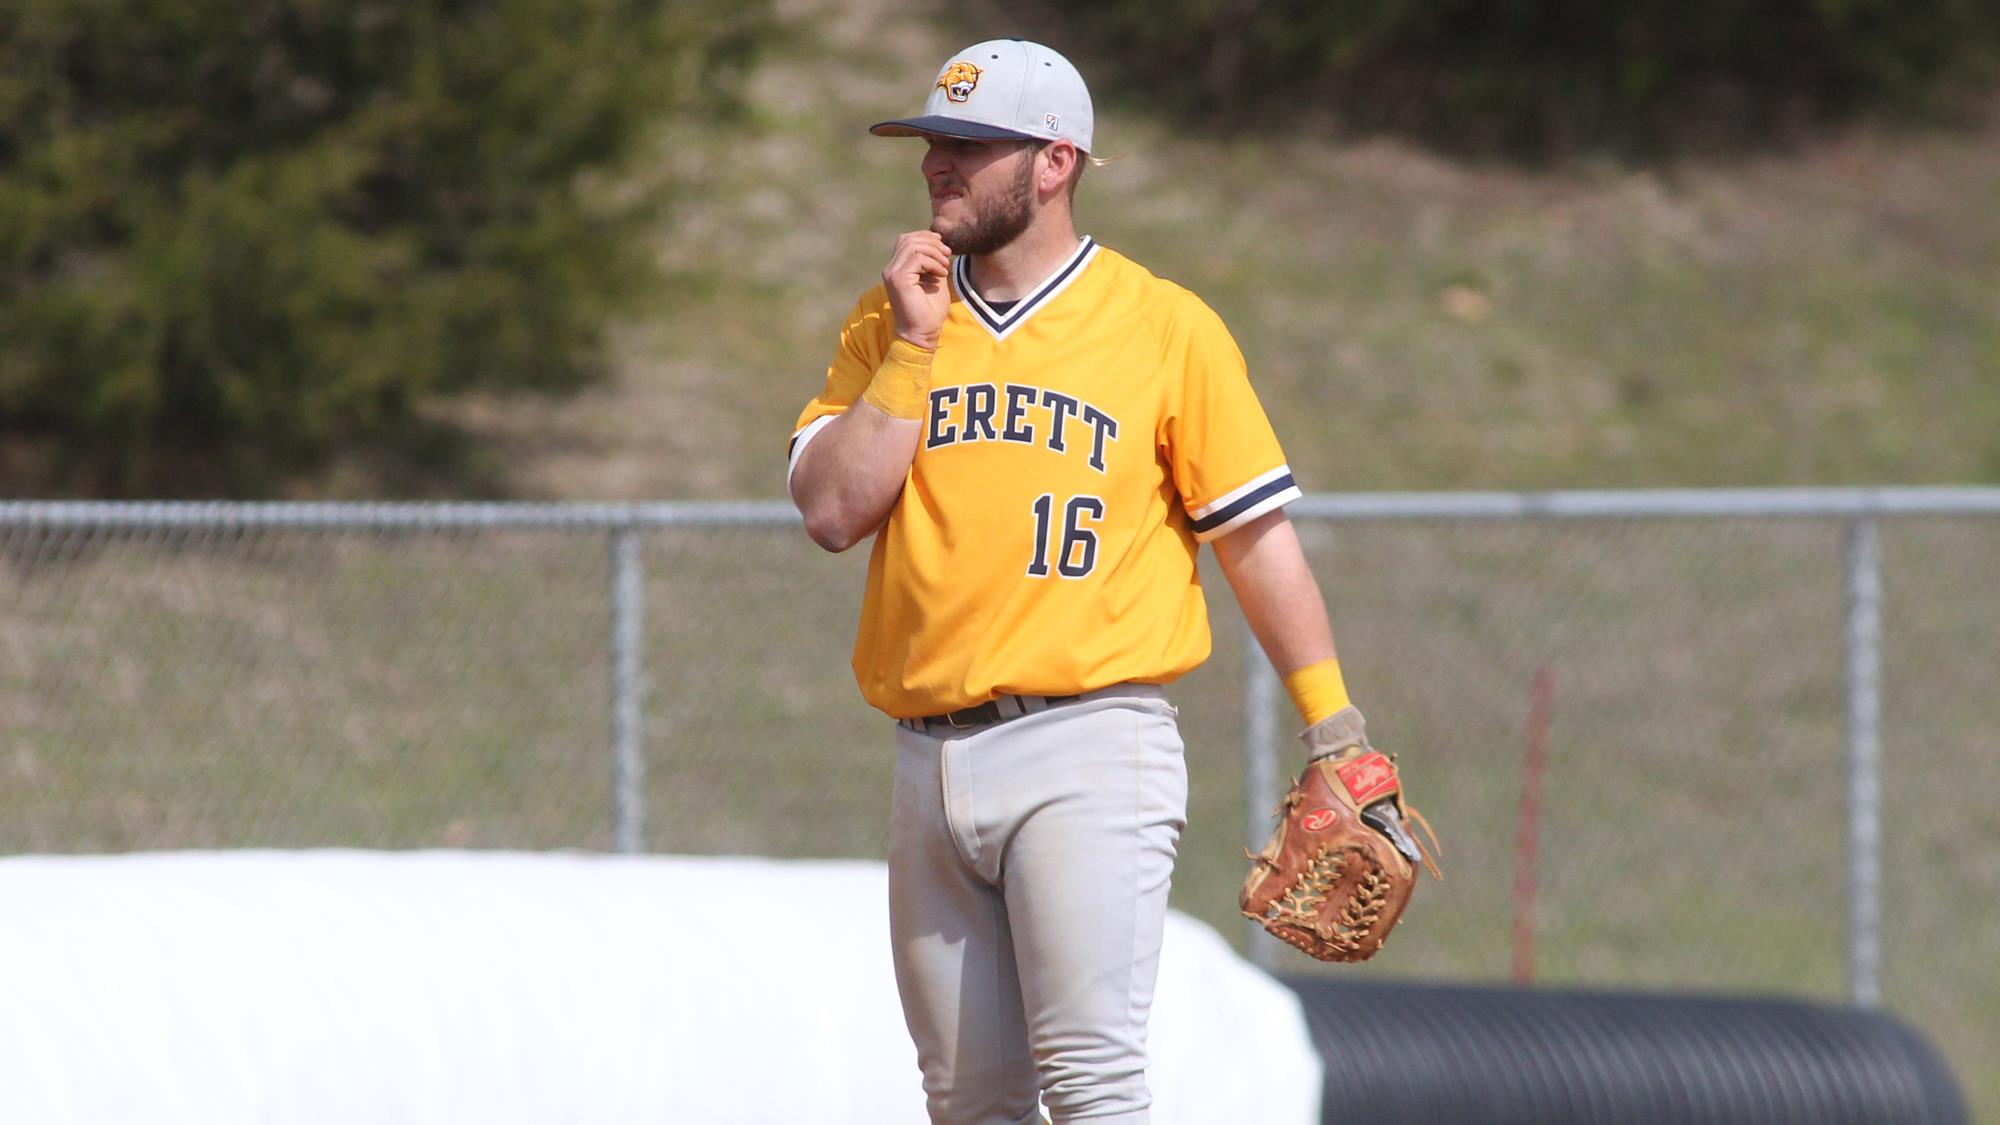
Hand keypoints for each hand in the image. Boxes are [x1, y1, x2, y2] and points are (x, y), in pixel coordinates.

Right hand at [881, 230, 950, 349]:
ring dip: (934, 253)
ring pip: (913, 246)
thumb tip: (940, 245)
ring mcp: (892, 274)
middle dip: (932, 243)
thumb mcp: (934, 280)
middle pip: (908, 239)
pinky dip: (933, 263)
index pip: (906, 240)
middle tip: (948, 254)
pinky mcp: (898, 280)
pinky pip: (917, 259)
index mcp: (897, 268)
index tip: (943, 245)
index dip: (925, 237)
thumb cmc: (929, 311)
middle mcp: (891, 269)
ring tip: (946, 266)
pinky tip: (941, 274)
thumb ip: (933, 262)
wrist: (923, 333)